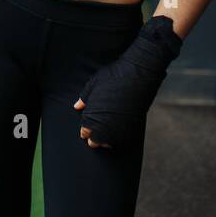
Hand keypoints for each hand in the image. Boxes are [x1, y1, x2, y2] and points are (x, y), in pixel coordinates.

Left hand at [73, 15, 181, 149]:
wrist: (138, 73)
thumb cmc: (114, 76)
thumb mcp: (94, 84)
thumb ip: (84, 98)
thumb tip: (77, 106)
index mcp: (92, 115)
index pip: (85, 132)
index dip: (85, 130)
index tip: (87, 127)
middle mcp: (105, 124)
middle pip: (95, 141)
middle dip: (94, 137)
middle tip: (96, 130)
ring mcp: (119, 127)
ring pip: (109, 143)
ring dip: (107, 138)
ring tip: (107, 130)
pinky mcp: (132, 126)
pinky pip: (123, 139)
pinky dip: (119, 137)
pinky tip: (117, 130)